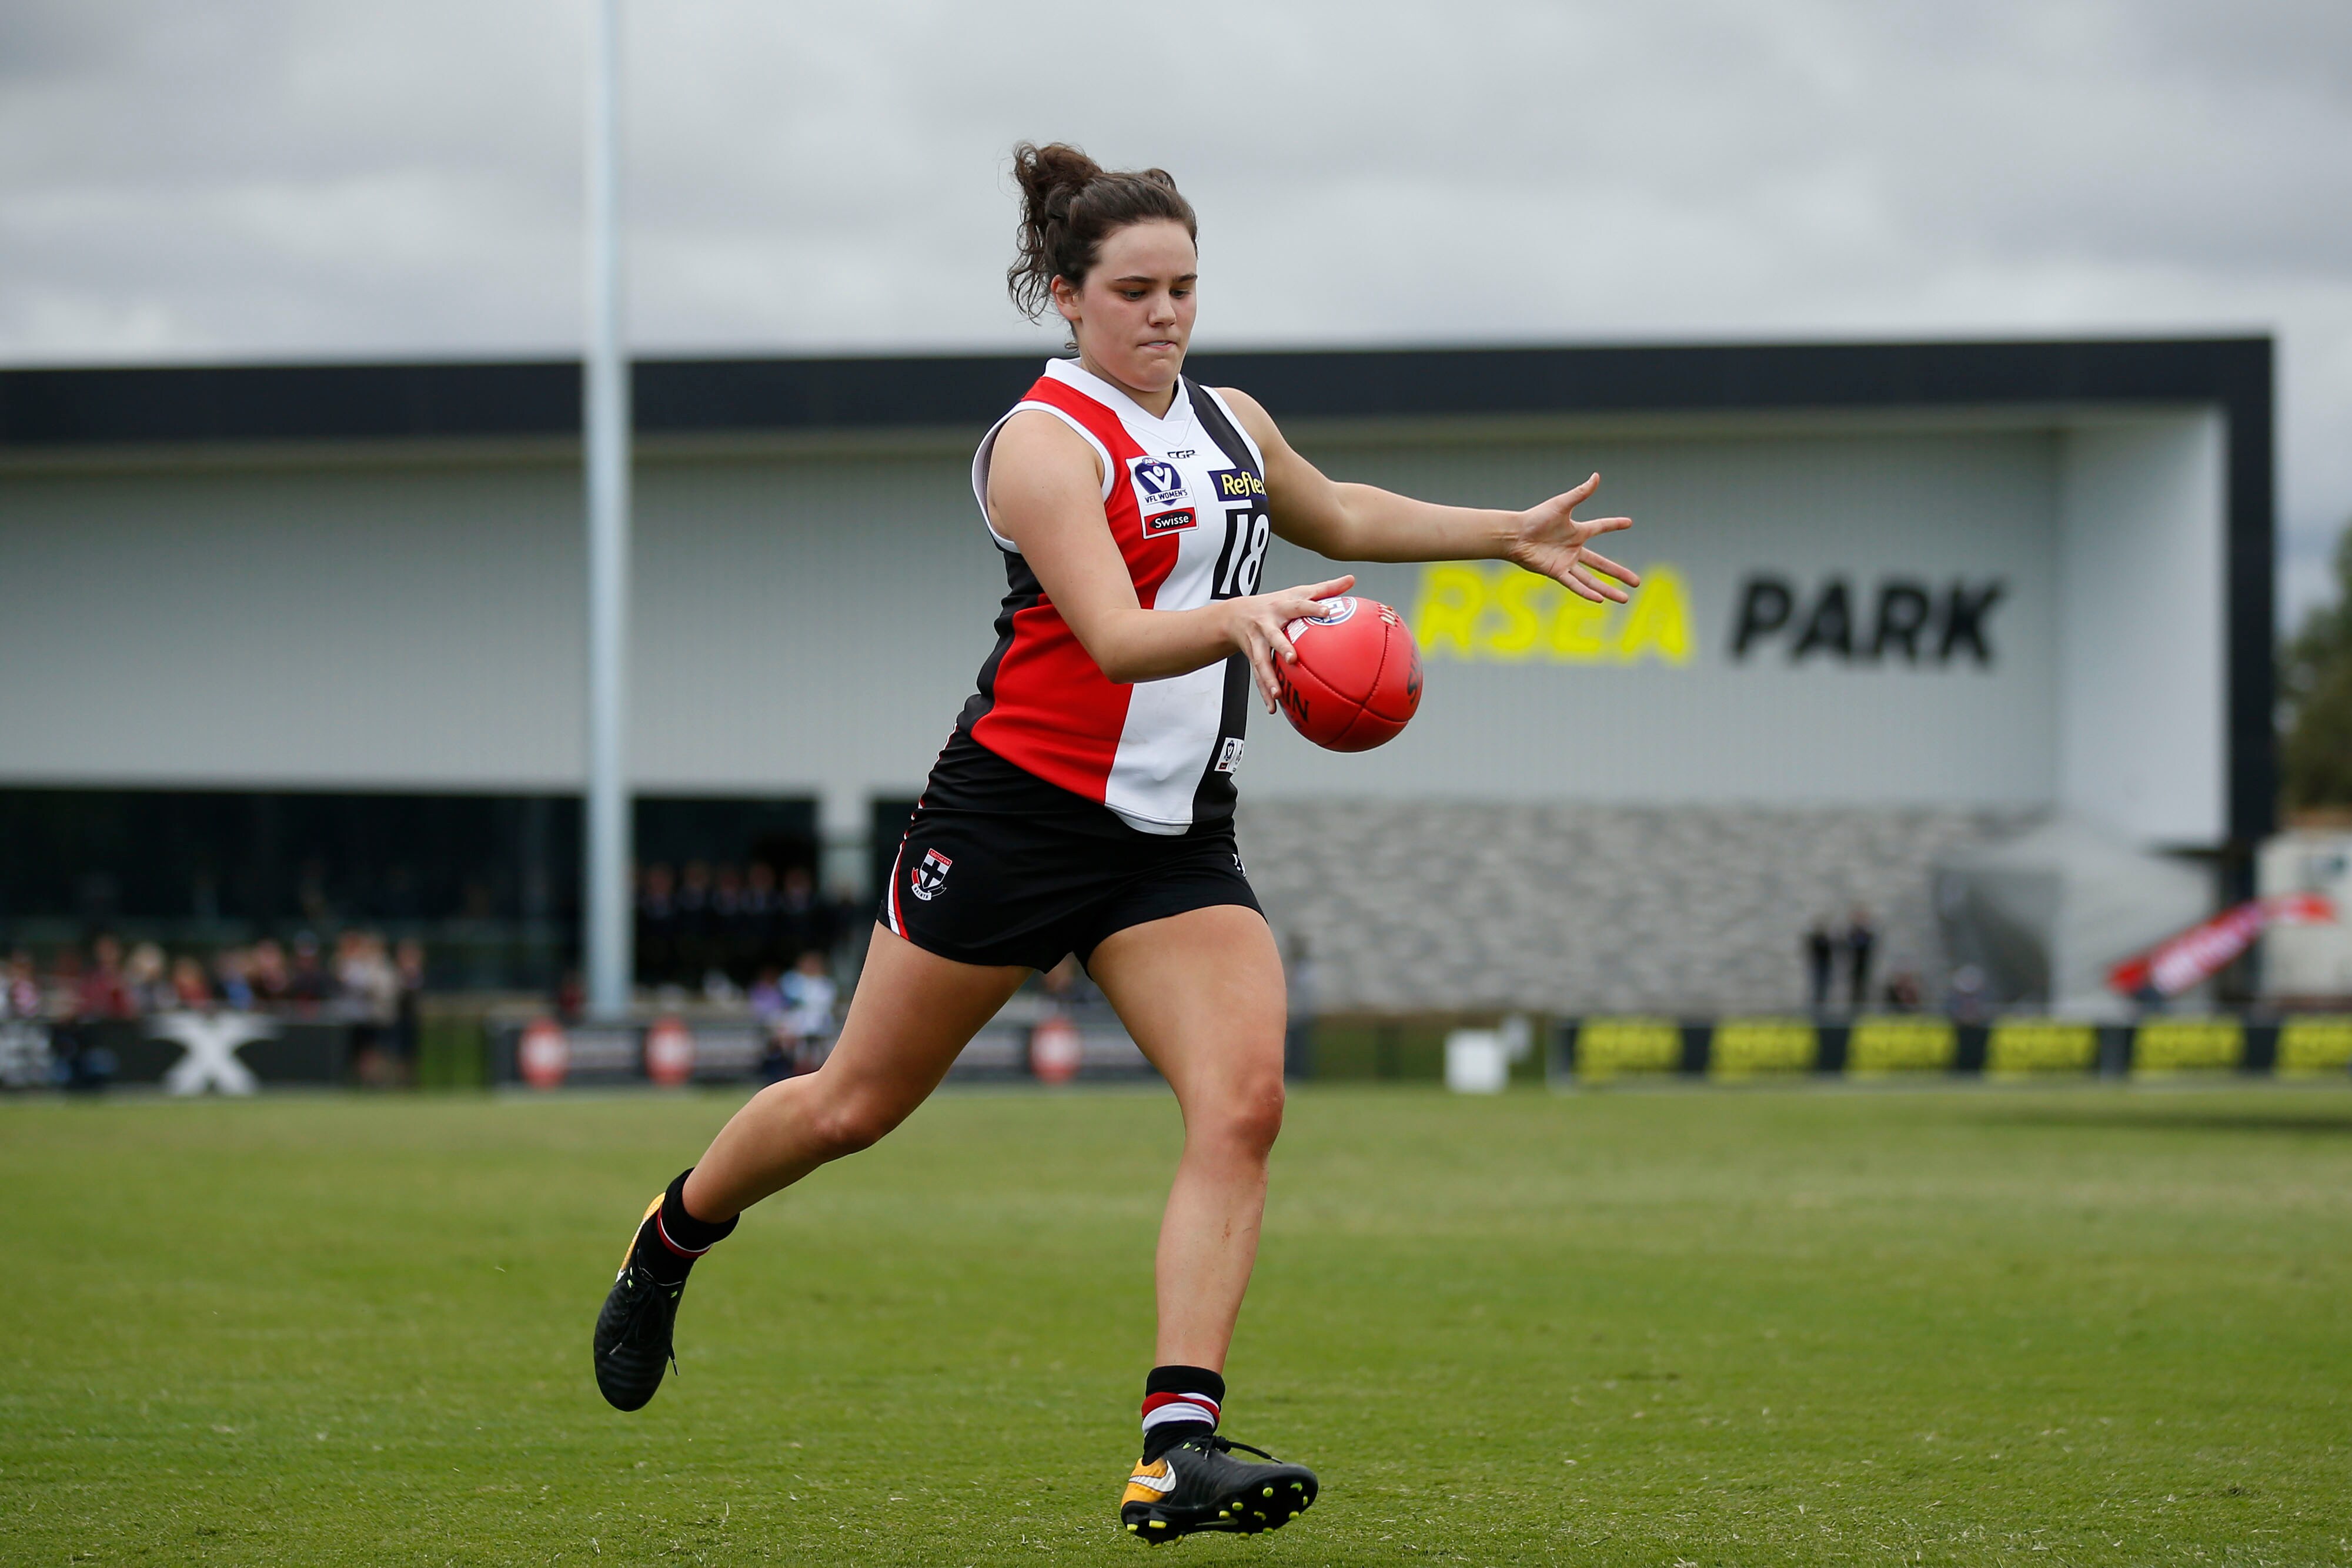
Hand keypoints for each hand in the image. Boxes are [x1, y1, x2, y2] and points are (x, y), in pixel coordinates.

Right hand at [1227, 574, 1356, 712]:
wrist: (1235, 615)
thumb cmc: (1275, 603)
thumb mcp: (1298, 592)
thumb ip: (1326, 588)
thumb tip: (1353, 579)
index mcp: (1281, 607)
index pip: (1298, 605)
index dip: (1312, 607)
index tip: (1327, 611)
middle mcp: (1266, 625)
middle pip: (1273, 637)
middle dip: (1281, 647)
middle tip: (1293, 659)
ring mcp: (1256, 643)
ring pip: (1261, 662)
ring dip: (1268, 678)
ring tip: (1278, 694)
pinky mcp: (1252, 658)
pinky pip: (1258, 678)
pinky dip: (1265, 693)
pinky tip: (1273, 709)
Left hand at [1506, 473, 1637, 602]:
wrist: (1515, 534)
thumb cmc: (1535, 518)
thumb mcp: (1561, 504)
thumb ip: (1580, 493)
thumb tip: (1596, 476)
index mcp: (1577, 531)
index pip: (1600, 527)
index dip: (1614, 525)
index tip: (1629, 523)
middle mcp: (1574, 549)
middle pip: (1602, 564)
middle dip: (1619, 573)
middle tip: (1637, 581)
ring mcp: (1566, 562)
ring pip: (1591, 580)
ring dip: (1608, 589)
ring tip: (1625, 599)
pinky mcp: (1556, 572)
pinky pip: (1574, 584)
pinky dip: (1586, 592)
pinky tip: (1600, 599)